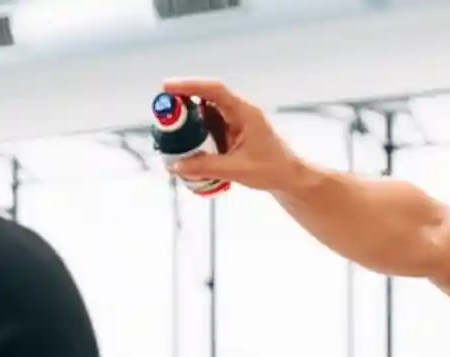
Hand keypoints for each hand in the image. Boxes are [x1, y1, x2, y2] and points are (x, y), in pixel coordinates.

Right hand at [160, 77, 299, 191]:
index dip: (189, 85)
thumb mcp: (238, 170)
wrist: (289, 177)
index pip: (215, 90)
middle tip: (160, 112)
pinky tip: (182, 140)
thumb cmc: (271, 170)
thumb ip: (206, 167)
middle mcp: (239, 111)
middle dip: (181, 101)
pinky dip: (194, 129)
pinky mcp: (231, 130)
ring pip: (204, 110)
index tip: (166, 87)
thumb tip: (175, 165)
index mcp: (245, 113)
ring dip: (186, 117)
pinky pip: (208, 123)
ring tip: (167, 128)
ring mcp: (235, 120)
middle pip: (205, 96)